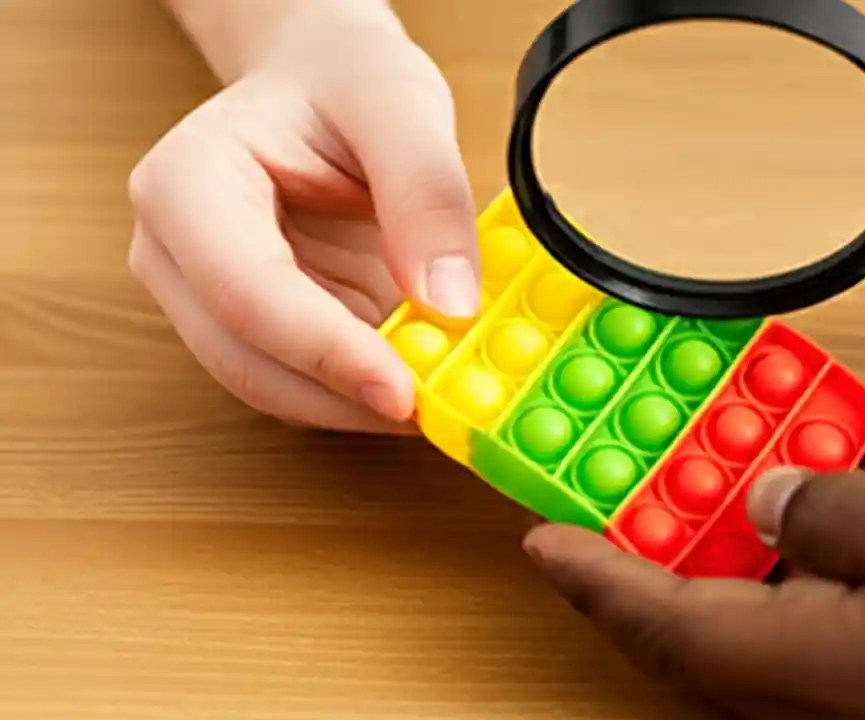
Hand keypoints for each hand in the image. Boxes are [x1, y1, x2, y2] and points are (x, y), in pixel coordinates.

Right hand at [128, 4, 477, 432]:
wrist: (322, 79)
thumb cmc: (343, 80)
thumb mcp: (400, 105)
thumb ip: (426, 196)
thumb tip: (448, 304)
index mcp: (187, 184)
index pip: (248, 291)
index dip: (326, 352)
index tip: (403, 392)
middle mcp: (177, 254)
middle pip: (249, 360)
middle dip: (347, 397)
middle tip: (441, 412)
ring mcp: (208, 298)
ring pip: (275, 387)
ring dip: (358, 406)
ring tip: (444, 399)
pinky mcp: (256, 327)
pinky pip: (307, 380)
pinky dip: (364, 392)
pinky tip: (424, 382)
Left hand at [523, 432, 864, 718]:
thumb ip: (841, 509)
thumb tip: (771, 499)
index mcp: (816, 663)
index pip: (660, 620)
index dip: (591, 573)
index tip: (538, 537)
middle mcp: (835, 693)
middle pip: (706, 618)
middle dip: (667, 536)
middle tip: (638, 470)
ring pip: (780, 603)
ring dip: (761, 523)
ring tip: (762, 440)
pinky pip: (849, 604)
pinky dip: (839, 539)